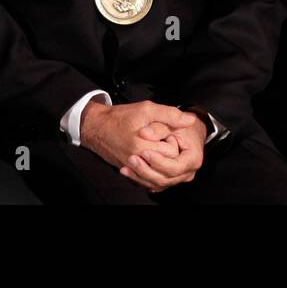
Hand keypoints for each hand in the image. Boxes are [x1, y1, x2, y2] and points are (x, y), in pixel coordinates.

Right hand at [80, 101, 198, 190]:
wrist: (96, 127)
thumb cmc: (121, 117)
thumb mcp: (147, 109)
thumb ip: (170, 115)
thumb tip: (190, 120)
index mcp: (141, 146)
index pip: (172, 151)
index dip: (174, 139)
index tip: (167, 130)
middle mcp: (135, 161)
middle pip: (166, 163)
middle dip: (169, 151)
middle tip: (163, 137)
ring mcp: (131, 168)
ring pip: (157, 173)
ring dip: (162, 161)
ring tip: (158, 146)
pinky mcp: (127, 170)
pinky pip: (146, 178)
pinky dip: (153, 170)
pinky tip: (153, 158)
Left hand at [123, 115, 206, 191]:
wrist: (186, 130)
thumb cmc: (181, 126)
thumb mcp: (172, 122)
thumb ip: (158, 128)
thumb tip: (144, 133)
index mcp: (193, 159)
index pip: (174, 167)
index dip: (158, 161)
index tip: (144, 152)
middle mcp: (187, 172)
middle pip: (164, 179)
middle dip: (146, 170)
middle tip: (131, 159)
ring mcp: (177, 178)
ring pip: (157, 184)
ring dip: (139, 176)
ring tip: (125, 167)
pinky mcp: (168, 180)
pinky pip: (153, 184)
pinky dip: (140, 178)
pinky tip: (128, 170)